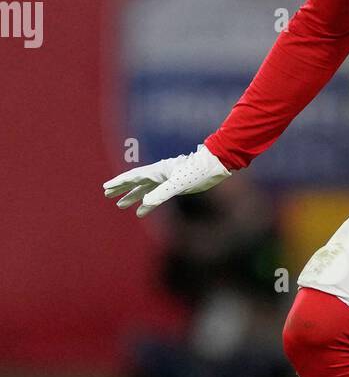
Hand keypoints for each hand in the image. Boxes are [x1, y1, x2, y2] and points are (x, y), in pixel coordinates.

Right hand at [103, 144, 230, 217]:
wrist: (215, 166)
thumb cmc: (197, 172)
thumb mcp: (179, 184)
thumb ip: (161, 193)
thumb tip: (145, 203)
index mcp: (157, 171)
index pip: (133, 177)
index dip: (119, 183)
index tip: (105, 187)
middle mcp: (159, 173)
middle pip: (135, 181)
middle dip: (121, 188)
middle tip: (107, 195)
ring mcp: (167, 179)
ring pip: (145, 188)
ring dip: (132, 196)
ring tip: (121, 204)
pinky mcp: (175, 185)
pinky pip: (156, 194)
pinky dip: (148, 202)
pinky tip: (143, 211)